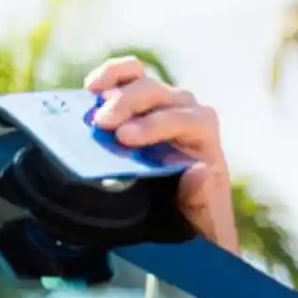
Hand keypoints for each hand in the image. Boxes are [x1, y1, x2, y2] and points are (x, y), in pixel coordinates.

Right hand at [83, 57, 238, 252]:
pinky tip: (92, 87)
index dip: (154, 125)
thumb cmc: (193, 218)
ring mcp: (163, 103)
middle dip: (129, 105)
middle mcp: (187, 112)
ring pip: (142, 79)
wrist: (186, 215)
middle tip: (101, 124)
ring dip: (116, 85)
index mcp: (204, 137)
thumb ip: (202, 201)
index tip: (124, 138)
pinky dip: (111, 75)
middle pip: (158, 95)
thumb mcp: (203, 221)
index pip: (183, 121)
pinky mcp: (142, 101)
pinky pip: (129, 76)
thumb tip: (198, 172)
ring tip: (92, 95)